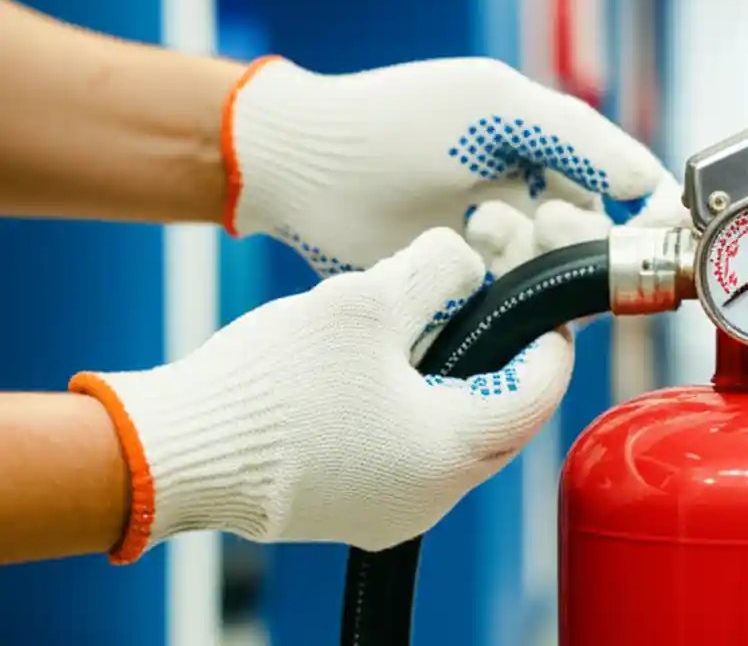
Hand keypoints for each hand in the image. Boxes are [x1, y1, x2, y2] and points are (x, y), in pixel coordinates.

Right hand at [69, 229, 572, 560]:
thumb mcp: (366, 301)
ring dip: (454, 386)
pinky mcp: (354, 510)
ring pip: (454, 439)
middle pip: (503, 419)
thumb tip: (467, 260)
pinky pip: (409, 457)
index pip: (540, 390)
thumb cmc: (272, 383)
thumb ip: (436, 271)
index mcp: (453, 451)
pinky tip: (383, 371)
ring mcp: (392, 512)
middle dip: (502, 361)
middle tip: (486, 309)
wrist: (175, 452)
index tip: (534, 301)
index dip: (547, 337)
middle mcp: (434, 497)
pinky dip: (413, 413)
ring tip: (429, 331)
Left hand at [224, 56, 688, 276]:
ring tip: (481, 228)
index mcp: (553, 158)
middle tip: (538, 221)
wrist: (309, 167)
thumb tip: (647, 184)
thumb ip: (578, 138)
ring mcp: (500, 260)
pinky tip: (463, 260)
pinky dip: (502, 296)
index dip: (652, 215)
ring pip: (557, 286)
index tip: (655, 225)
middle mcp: (535, 210)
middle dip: (579, 239)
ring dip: (533, 262)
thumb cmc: (399, 120)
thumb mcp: (495, 105)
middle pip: (599, 248)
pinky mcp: (466, 302)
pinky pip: (512, 318)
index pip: (632, 194)